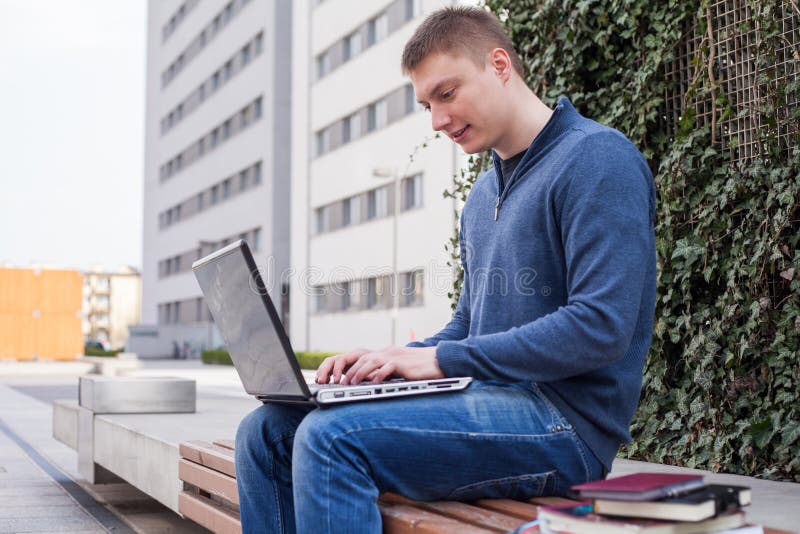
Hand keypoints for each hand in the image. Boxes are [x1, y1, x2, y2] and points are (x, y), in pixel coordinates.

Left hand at [315, 346, 443, 384]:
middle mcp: (386, 352)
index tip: (338, 378)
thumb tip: (370, 383)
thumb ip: (384, 372)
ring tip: (351, 383)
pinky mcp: (402, 363)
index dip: (348, 366)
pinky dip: (379, 375)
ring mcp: (394, 356)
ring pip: (370, 361)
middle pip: (361, 358)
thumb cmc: (418, 368)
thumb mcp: (398, 369)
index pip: (360, 356)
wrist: (437, 361)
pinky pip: (387, 367)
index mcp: (384, 353)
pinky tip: (374, 384)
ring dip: (359, 373)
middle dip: (349, 370)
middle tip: (340, 383)